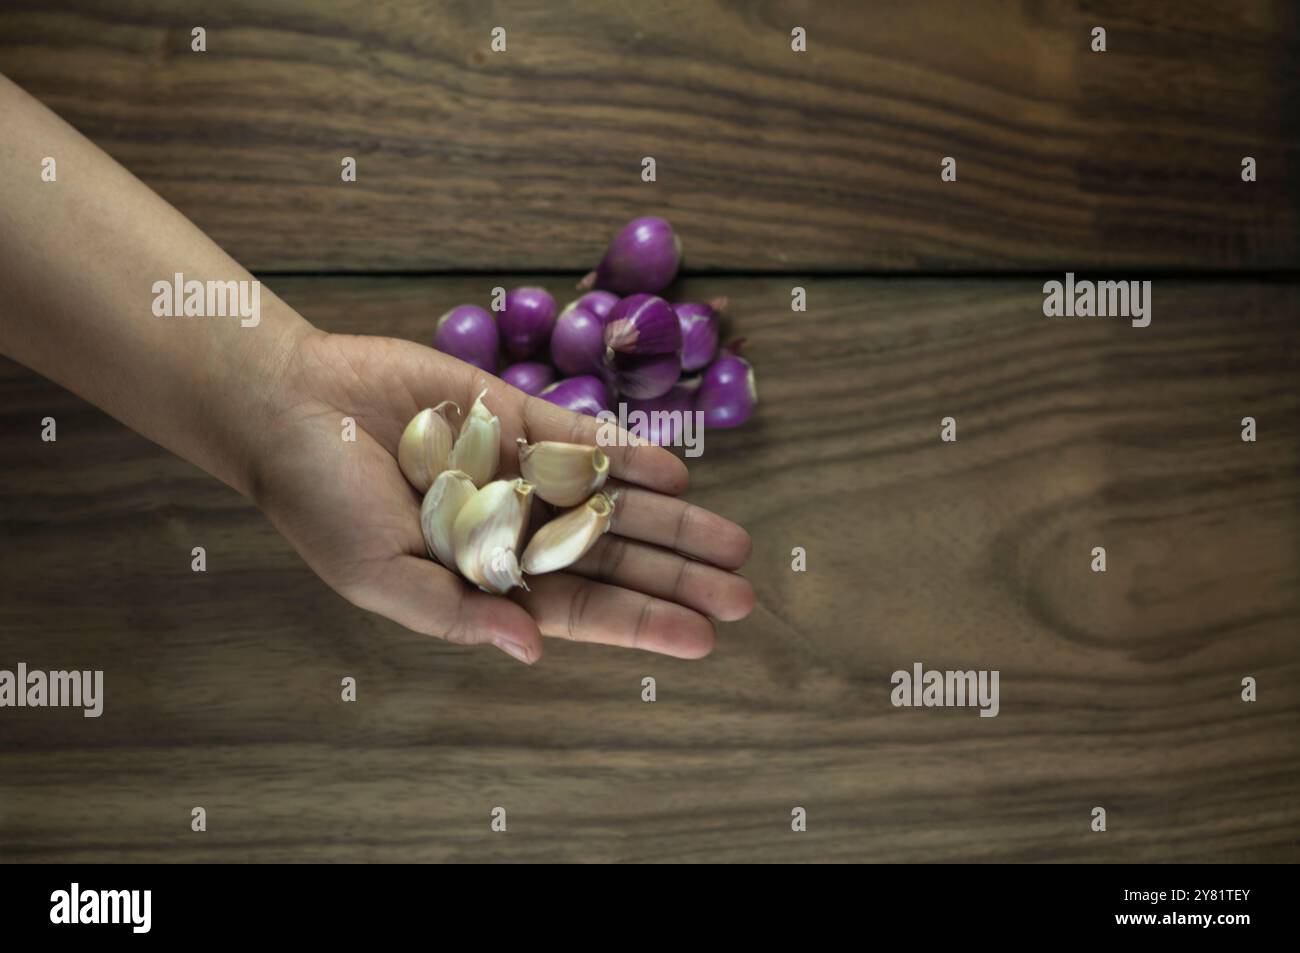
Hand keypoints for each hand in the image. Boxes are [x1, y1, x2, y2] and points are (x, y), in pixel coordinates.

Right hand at [249, 330, 754, 662]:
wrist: (290, 405)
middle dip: (678, 575)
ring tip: (733, 542)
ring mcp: (521, 471)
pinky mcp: (517, 416)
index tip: (705, 637)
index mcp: (486, 577)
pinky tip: (674, 473)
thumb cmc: (321, 501)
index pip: (582, 606)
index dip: (643, 622)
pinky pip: (582, 440)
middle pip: (614, 557)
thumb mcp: (379, 576)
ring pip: (612, 502)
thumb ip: (456, 613)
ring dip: (672, 520)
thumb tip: (534, 647)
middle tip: (744, 592)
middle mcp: (516, 528)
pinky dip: (627, 455)